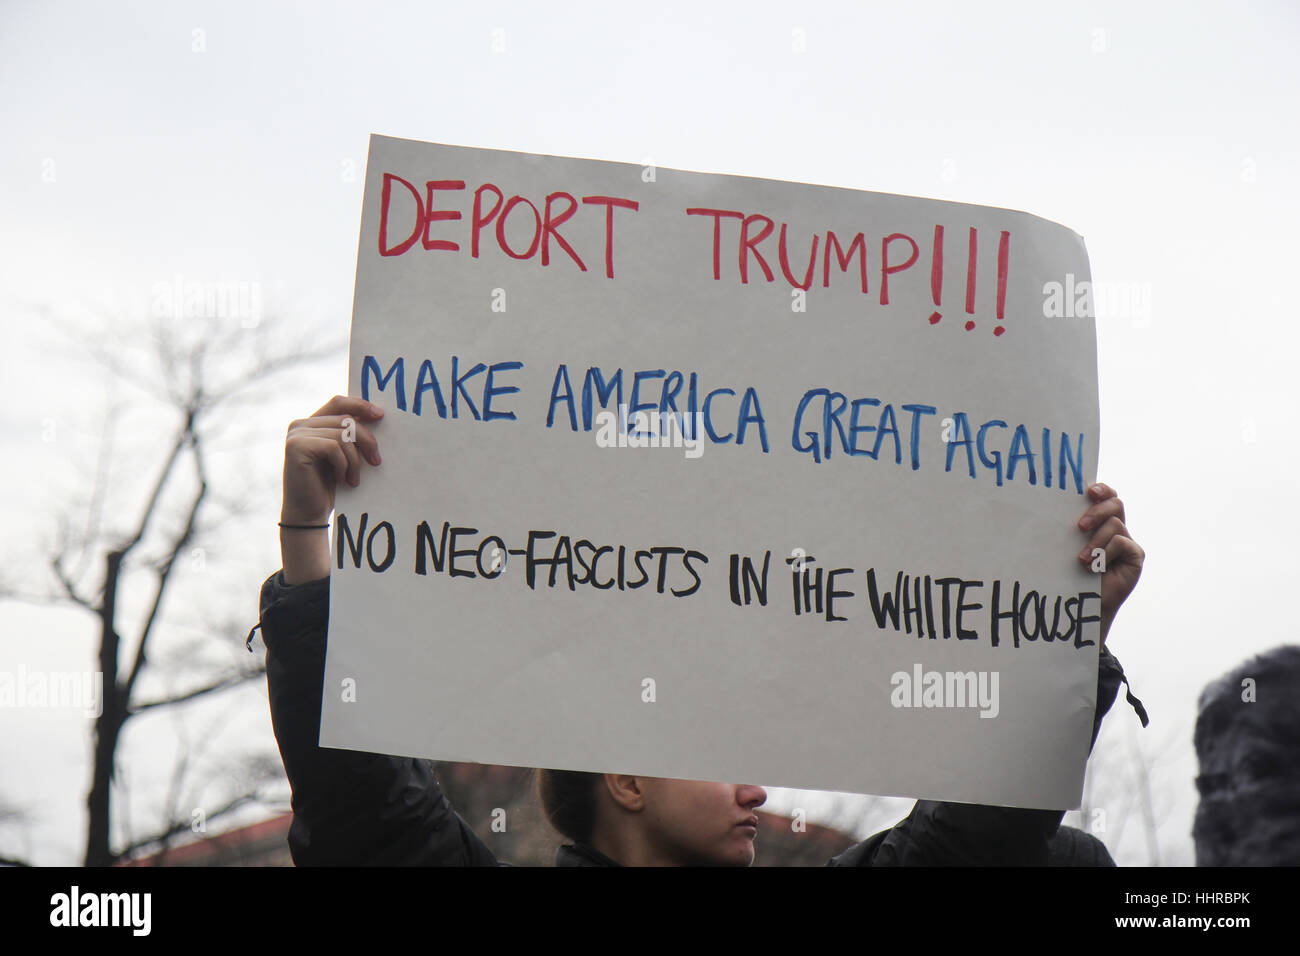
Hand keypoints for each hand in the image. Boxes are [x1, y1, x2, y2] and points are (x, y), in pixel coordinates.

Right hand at [280, 396, 383, 583]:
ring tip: (354, 479)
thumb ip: (349, 435)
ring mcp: (296, 435)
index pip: (338, 402)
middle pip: (346, 419)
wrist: (308, 515)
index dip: (360, 405)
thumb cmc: (328, 486)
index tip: (381, 416)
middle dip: (367, 440)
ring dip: (355, 459)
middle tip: (376, 461)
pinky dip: (344, 464)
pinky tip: (341, 480)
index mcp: (311, 423)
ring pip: (343, 434)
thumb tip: (378, 415)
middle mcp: (300, 425)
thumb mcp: (343, 456)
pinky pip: (334, 447)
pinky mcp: (296, 447)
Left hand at [1075, 482, 1143, 644]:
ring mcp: (1127, 541)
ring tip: (1082, 559)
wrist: (1081, 603)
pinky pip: (1122, 543)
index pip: (1106, 495)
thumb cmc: (1068, 572)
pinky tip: (1093, 567)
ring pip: (1115, 524)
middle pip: (1115, 504)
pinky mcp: (1135, 556)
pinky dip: (1105, 553)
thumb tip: (1046, 506)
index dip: (1101, 488)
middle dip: (1097, 510)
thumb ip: (1067, 526)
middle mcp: (1116, 527)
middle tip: (1080, 526)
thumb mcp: (1066, 545)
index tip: (1088, 491)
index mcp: (1099, 520)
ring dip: (1096, 540)